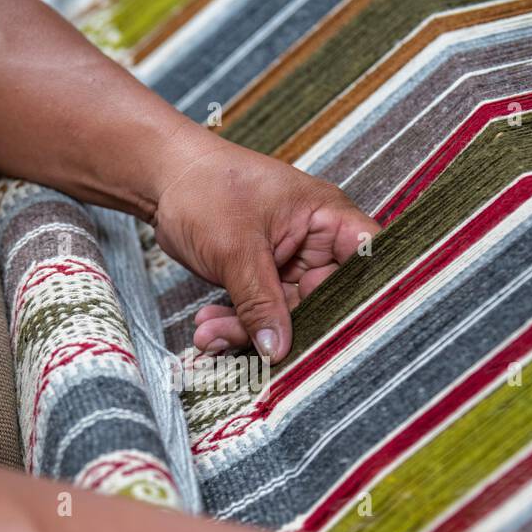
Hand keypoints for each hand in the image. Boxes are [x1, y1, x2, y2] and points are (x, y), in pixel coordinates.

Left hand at [152, 140, 378, 363]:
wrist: (163, 181)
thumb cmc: (205, 188)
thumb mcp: (236, 250)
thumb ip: (260, 303)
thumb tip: (277, 350)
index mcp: (327, 218)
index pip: (368, 260)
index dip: (365, 298)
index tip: (344, 333)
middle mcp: (317, 243)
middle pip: (326, 301)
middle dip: (285, 328)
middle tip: (258, 350)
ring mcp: (291, 264)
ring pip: (287, 315)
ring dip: (247, 331)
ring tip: (209, 334)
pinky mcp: (264, 279)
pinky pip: (261, 313)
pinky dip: (235, 324)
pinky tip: (208, 328)